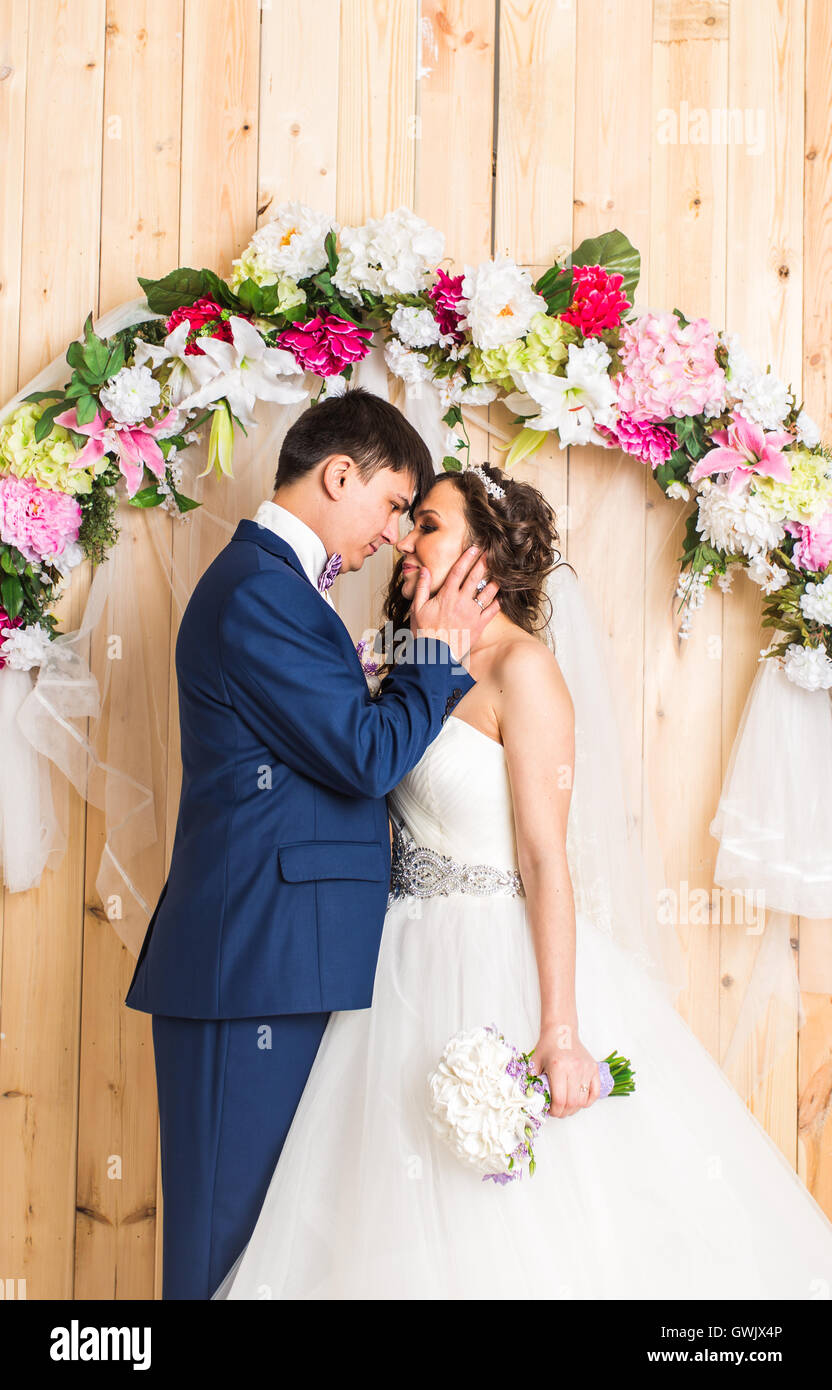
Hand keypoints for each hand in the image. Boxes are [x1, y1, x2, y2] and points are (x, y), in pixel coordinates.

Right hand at [409, 546, 499, 665]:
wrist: (434, 654)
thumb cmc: (424, 632)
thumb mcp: (417, 608)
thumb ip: (422, 587)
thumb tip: (424, 570)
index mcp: (447, 596)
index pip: (458, 571)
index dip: (467, 558)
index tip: (474, 548)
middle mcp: (461, 602)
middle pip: (475, 578)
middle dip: (484, 563)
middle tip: (490, 553)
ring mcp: (472, 613)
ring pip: (487, 593)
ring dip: (494, 581)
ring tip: (499, 573)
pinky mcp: (479, 626)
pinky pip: (492, 612)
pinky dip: (497, 603)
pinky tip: (500, 597)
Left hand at [531, 1026, 600, 1118]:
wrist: (562, 1031)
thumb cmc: (548, 1047)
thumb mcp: (535, 1063)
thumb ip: (532, 1082)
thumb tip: (532, 1101)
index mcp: (558, 1067)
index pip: (560, 1099)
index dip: (555, 1111)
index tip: (551, 1111)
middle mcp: (574, 1068)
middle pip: (572, 1103)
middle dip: (564, 1112)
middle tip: (558, 1111)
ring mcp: (586, 1069)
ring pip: (583, 1100)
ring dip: (574, 1108)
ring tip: (566, 1106)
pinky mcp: (594, 1069)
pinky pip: (595, 1093)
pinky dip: (588, 1101)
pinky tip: (579, 1101)